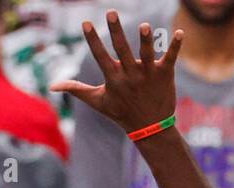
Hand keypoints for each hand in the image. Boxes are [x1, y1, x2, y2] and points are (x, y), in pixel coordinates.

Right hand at [51, 12, 183, 133]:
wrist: (150, 128)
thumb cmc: (121, 113)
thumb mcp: (98, 102)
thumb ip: (76, 90)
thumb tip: (53, 85)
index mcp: (114, 79)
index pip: (100, 56)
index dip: (93, 40)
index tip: (86, 23)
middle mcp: (131, 75)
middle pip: (122, 50)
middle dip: (116, 31)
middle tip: (112, 12)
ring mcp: (148, 75)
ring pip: (147, 55)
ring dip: (146, 41)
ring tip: (145, 26)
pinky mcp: (165, 75)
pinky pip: (171, 58)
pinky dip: (176, 46)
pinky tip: (180, 33)